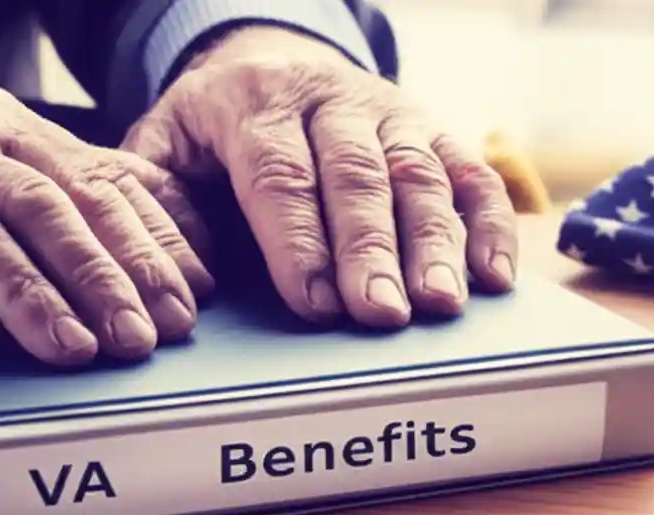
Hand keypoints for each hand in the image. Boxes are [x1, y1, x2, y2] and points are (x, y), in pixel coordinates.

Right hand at [0, 80, 213, 364]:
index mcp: (7, 128)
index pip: (95, 184)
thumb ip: (97, 198)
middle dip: (99, 275)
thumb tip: (192, 258)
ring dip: (29, 294)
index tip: (182, 305)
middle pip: (42, 205)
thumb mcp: (16, 164)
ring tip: (72, 348)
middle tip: (137, 337)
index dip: (147, 246)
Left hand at [121, 25, 517, 327]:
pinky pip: (472, 174)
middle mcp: (331, 100)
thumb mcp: (167, 142)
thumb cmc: (219, 130)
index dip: (298, 241)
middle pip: (357, 176)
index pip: (280, 174)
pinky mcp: (435, 130)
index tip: (315, 304)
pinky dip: (490, 224)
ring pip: (420, 174)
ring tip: (440, 304)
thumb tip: (185, 263)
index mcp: (255, 103)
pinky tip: (494, 276)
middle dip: (371, 249)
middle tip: (381, 314)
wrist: (277, 61)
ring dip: (435, 243)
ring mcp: (392, 113)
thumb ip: (159, 194)